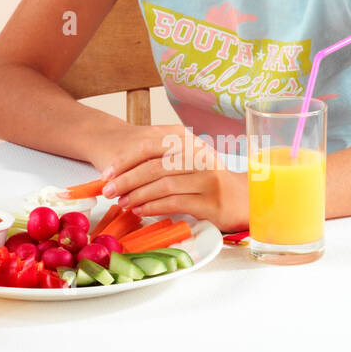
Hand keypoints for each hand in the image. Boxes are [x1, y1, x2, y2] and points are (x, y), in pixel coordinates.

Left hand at [87, 123, 248, 231]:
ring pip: (164, 185)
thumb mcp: (187, 161)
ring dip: (137, 194)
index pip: (151, 146)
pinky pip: (176, 203)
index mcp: (190, 142)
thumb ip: (162, 159)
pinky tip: (140, 210)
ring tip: (121, 202)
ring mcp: (207, 180)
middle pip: (154, 166)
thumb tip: (122, 169)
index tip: (106, 173)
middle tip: (107, 190)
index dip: (126, 160)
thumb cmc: (208, 180)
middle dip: (126, 179)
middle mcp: (200, 157)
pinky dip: (153, 206)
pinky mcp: (211, 203)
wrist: (244, 198)